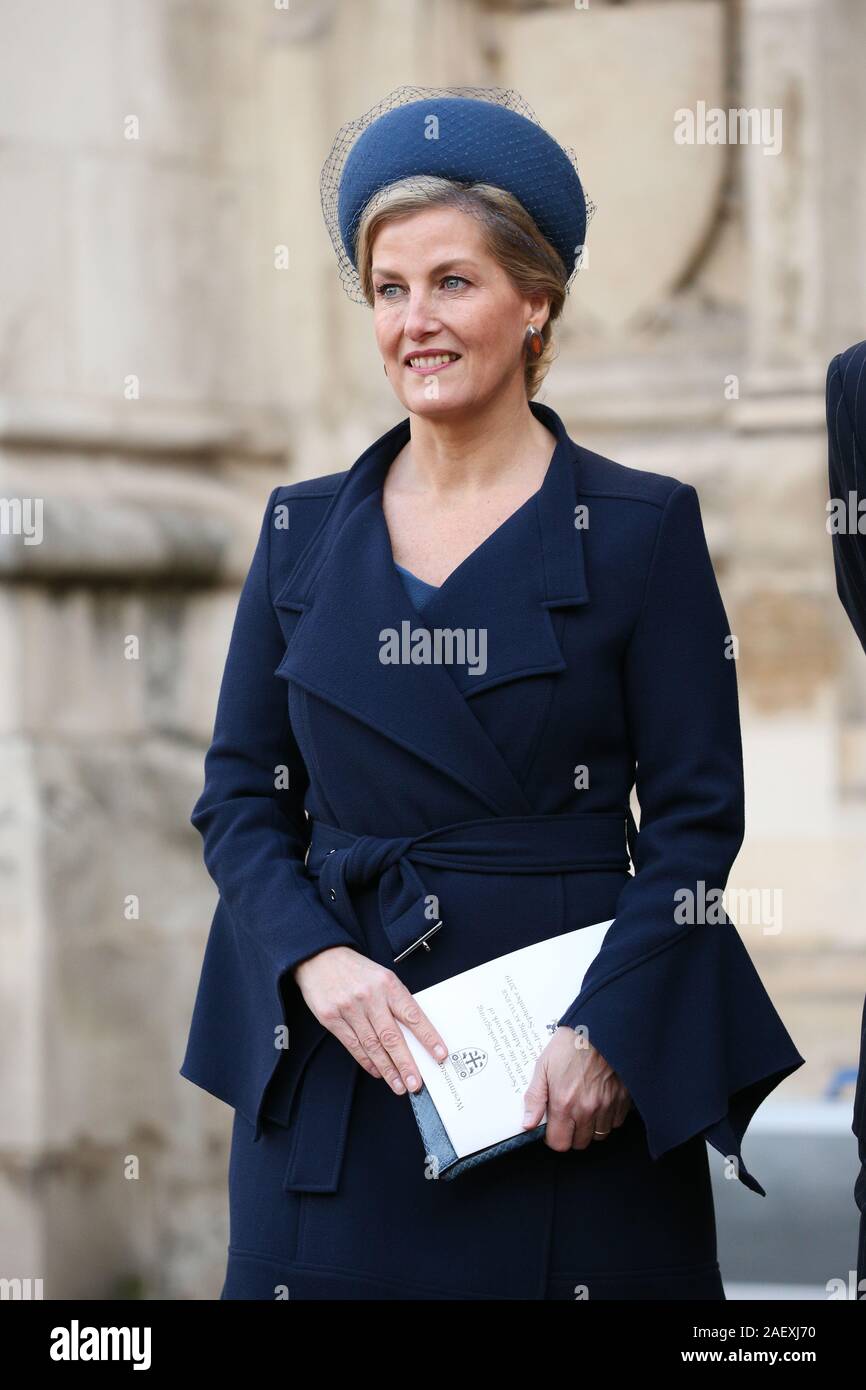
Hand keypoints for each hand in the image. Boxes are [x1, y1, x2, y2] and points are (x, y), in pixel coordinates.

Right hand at [292, 946, 447, 1096]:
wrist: (320, 957)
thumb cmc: (356, 969)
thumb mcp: (382, 977)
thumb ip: (396, 1001)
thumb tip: (414, 1033)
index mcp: (387, 984)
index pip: (413, 1015)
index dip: (428, 1037)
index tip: (439, 1054)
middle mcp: (369, 997)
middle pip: (392, 1037)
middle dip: (406, 1064)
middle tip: (416, 1084)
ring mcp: (349, 1008)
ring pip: (373, 1046)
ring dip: (387, 1069)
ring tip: (399, 1085)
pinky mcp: (331, 1018)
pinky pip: (353, 1045)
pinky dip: (367, 1061)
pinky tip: (377, 1071)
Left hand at [521, 1026, 631, 1150]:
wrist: (600, 1027)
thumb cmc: (570, 1044)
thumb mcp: (543, 1066)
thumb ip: (535, 1098)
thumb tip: (528, 1124)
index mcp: (564, 1103)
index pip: (559, 1143)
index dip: (554, 1138)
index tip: (553, 1128)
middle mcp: (587, 1109)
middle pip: (580, 1143)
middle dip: (572, 1134)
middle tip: (568, 1117)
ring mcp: (607, 1105)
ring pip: (599, 1135)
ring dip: (591, 1127)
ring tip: (585, 1109)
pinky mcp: (623, 1099)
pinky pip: (616, 1122)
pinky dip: (608, 1118)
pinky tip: (601, 1102)